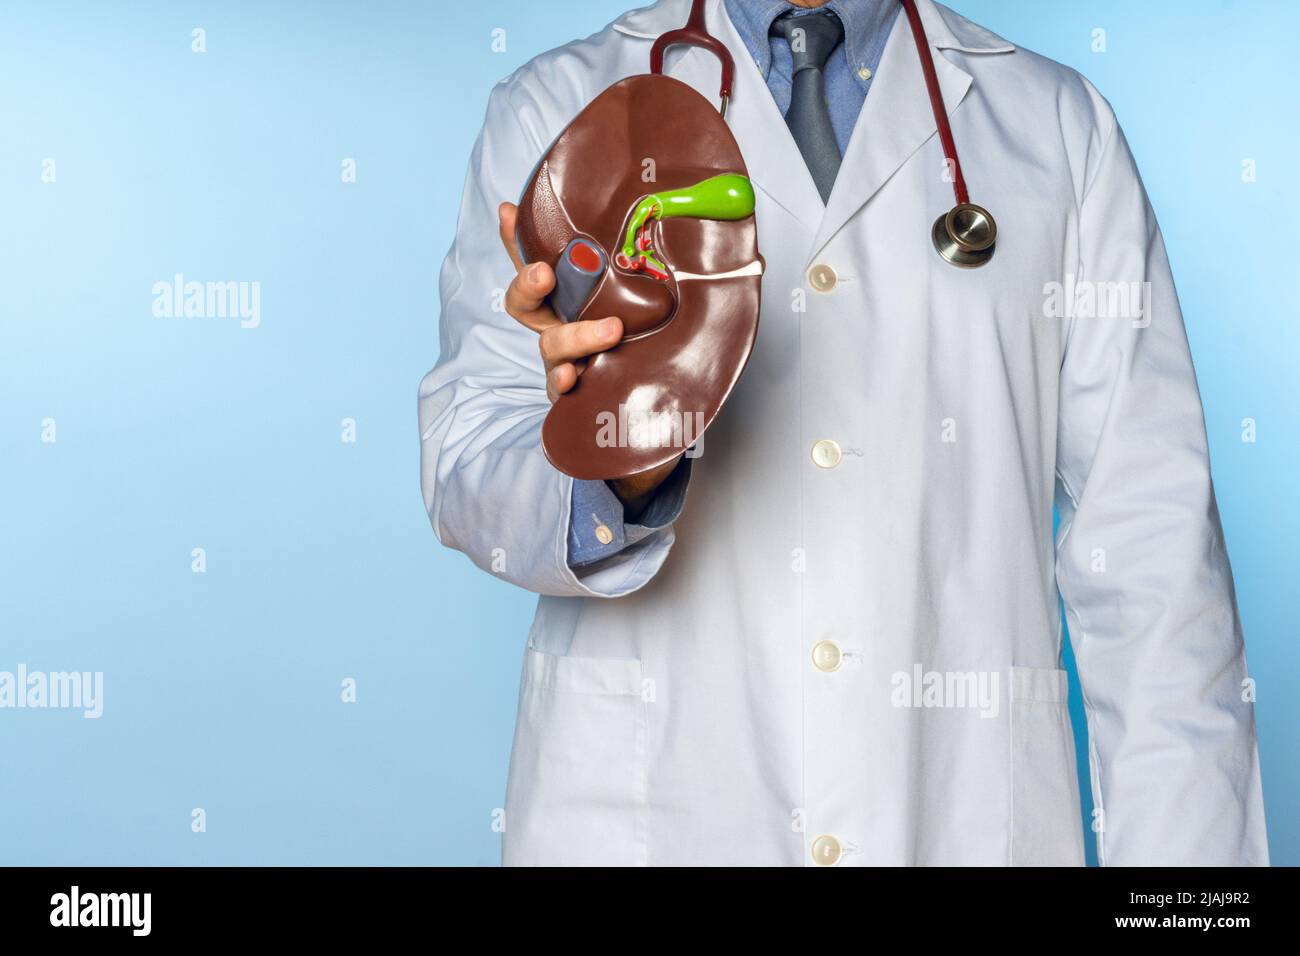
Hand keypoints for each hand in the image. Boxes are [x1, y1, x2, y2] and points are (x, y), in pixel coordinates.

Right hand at [498, 202, 683, 510]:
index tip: (508, 209)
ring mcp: (566, 367)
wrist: (658, 426)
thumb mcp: (671, 316)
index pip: (542, 263)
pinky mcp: (575, 402)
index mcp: (579, 303)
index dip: (518, 239)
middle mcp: (564, 332)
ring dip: (575, 335)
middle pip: (526, 303)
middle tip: (544, 272)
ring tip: (610, 331)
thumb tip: (739, 237)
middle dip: (528, 283)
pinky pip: (560, 390)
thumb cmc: (657, 362)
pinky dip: (565, 381)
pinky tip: (574, 379)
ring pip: (550, 344)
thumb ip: (687, 281)